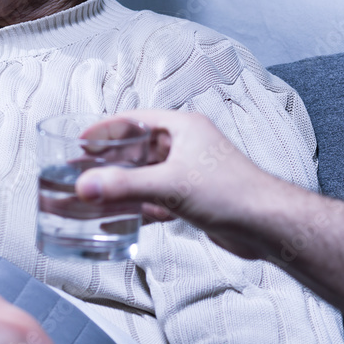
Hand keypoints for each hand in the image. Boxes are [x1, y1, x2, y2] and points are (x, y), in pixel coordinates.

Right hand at [75, 110, 289, 260]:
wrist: (265, 224)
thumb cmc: (230, 192)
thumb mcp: (169, 185)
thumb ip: (124, 186)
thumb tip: (85, 185)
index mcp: (183, 128)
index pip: (135, 119)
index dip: (105, 129)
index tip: (80, 140)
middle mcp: (187, 146)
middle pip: (137, 148)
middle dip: (109, 161)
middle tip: (79, 171)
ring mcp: (190, 172)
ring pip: (146, 175)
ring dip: (121, 186)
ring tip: (93, 196)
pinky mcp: (193, 198)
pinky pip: (157, 198)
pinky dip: (138, 206)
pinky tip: (119, 218)